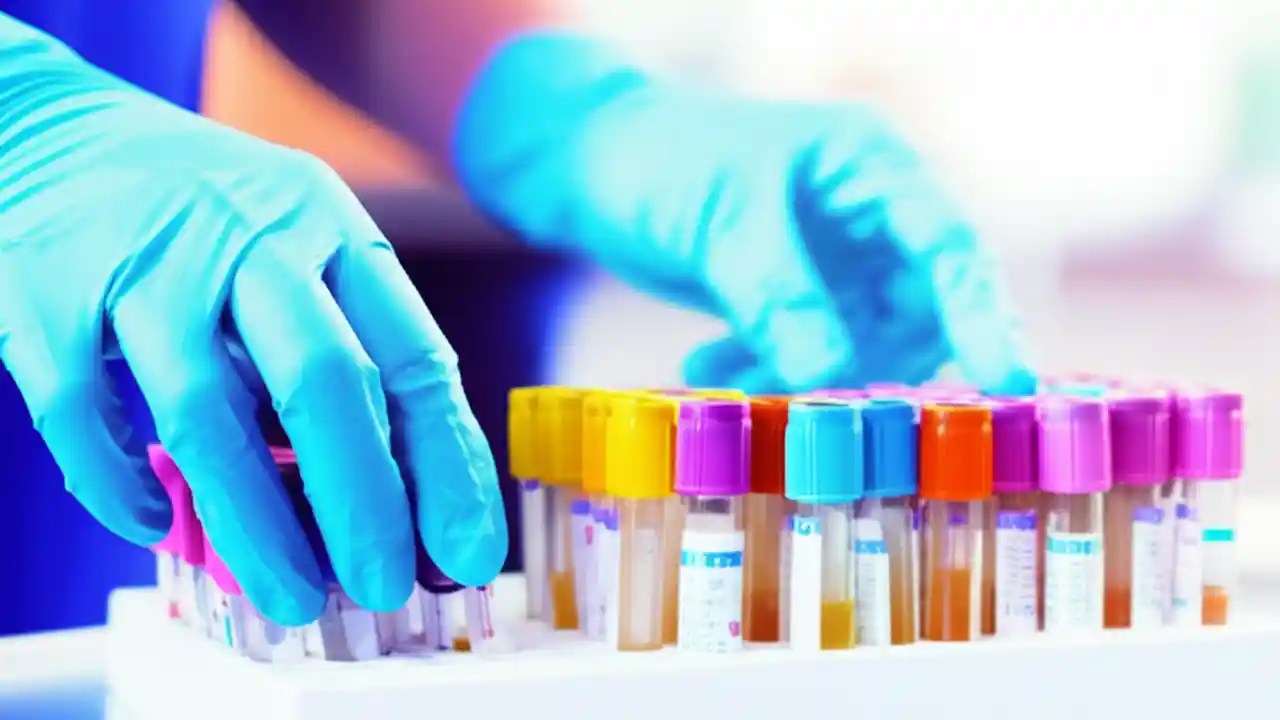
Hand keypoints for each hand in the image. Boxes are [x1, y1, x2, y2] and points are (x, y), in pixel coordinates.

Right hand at [0, 21, 505, 624]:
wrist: (52, 128)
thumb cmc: (201, 218)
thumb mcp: (292, 250)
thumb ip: (338, 352)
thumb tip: (396, 498)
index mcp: (329, 225)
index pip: (412, 355)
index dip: (448, 465)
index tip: (467, 552)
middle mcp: (248, 235)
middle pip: (324, 381)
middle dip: (363, 502)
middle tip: (383, 586)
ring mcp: (145, 260)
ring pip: (208, 412)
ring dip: (255, 523)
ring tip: (290, 598)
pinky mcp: (46, 289)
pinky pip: (86, 413)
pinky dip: (123, 485)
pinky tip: (157, 525)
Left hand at [456, 33, 1033, 393]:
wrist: (591, 165)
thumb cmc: (661, 162)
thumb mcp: (723, 223)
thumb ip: (777, 296)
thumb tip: (826, 377)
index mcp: (870, 168)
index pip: (947, 245)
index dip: (984, 314)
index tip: (1006, 380)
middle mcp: (868, 216)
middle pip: (915, 307)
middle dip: (875, 365)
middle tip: (830, 412)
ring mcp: (834, 258)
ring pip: (858, 343)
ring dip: (804, 377)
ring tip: (729, 379)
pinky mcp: (796, 293)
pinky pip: (807, 352)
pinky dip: (766, 372)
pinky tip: (708, 369)